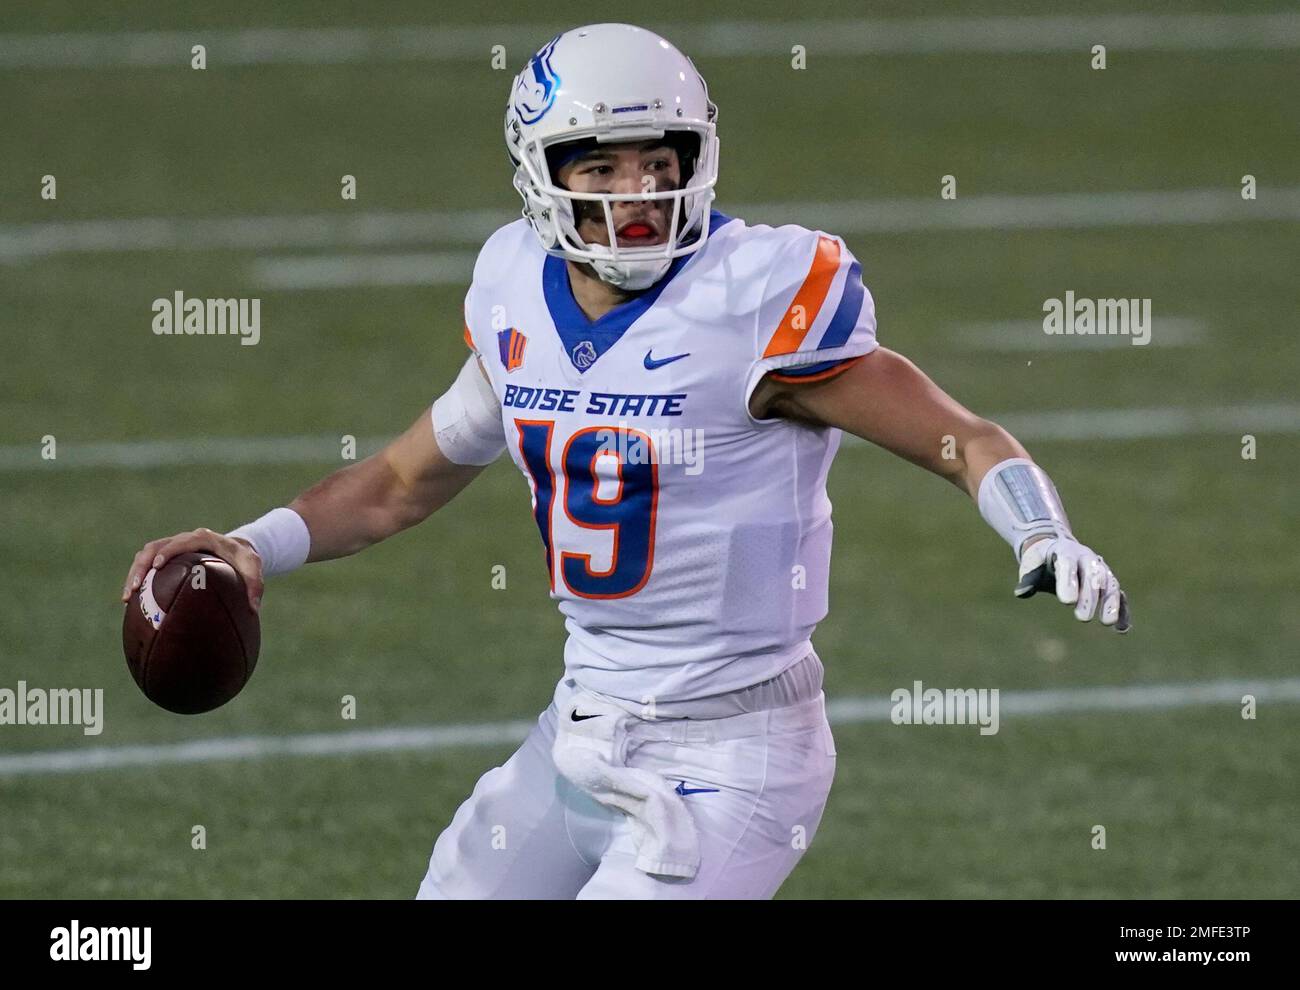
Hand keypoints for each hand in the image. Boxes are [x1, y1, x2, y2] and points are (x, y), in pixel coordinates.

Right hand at [122, 528, 263, 611]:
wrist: (237, 549)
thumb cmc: (245, 560)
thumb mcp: (254, 569)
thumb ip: (255, 587)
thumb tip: (254, 609)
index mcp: (203, 538)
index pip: (182, 541)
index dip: (168, 551)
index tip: (157, 566)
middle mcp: (184, 540)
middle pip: (155, 546)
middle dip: (142, 566)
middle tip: (135, 588)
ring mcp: (172, 546)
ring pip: (145, 554)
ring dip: (134, 573)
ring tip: (127, 598)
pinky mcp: (167, 555)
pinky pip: (147, 563)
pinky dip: (137, 577)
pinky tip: (131, 601)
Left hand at [1014, 534, 1130, 632]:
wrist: (1057, 548)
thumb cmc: (1041, 560)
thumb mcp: (1032, 563)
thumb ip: (1028, 577)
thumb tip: (1021, 594)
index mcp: (1066, 551)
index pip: (1068, 565)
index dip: (1069, 582)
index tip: (1066, 602)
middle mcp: (1088, 558)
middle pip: (1093, 576)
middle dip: (1089, 597)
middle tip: (1082, 618)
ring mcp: (1101, 570)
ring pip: (1110, 585)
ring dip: (1111, 603)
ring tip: (1107, 623)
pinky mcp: (1108, 583)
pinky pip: (1119, 595)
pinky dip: (1122, 610)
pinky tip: (1122, 629)